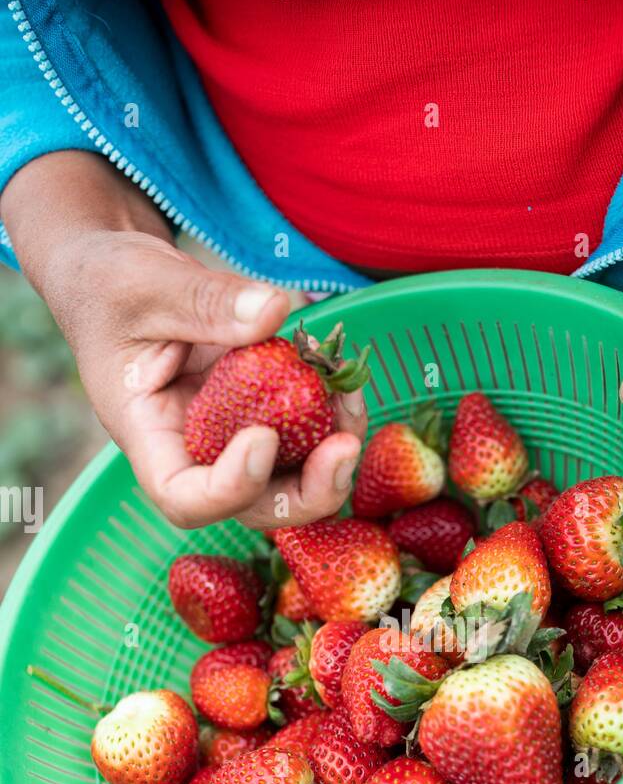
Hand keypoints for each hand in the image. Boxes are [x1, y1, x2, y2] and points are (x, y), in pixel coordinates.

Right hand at [1, 153, 365, 527]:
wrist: (115, 276)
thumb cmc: (110, 284)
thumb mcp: (145, 283)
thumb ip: (205, 300)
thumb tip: (275, 311)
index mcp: (147, 437)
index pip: (184, 497)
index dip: (230, 488)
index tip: (264, 438)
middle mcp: (192, 452)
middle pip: (252, 507)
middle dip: (307, 491)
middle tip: (345, 446)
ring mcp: (229, 437)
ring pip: (288, 480)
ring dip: (331, 456)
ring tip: (351, 397)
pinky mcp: (258, 414)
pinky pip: (302, 437)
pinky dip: (331, 418)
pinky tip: (345, 382)